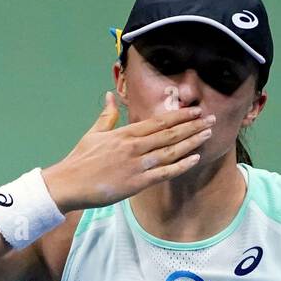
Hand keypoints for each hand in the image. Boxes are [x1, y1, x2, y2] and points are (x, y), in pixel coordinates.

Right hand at [41, 92, 213, 211]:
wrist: (69, 183)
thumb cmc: (80, 160)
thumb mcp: (93, 134)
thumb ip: (106, 116)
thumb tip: (108, 96)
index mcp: (125, 134)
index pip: (159, 122)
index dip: (179, 116)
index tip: (195, 111)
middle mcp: (134, 147)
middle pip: (170, 134)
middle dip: (192, 126)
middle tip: (211, 119)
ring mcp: (137, 165)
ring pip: (171, 151)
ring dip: (192, 142)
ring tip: (208, 134)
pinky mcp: (137, 183)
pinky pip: (165, 173)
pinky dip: (181, 165)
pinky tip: (196, 159)